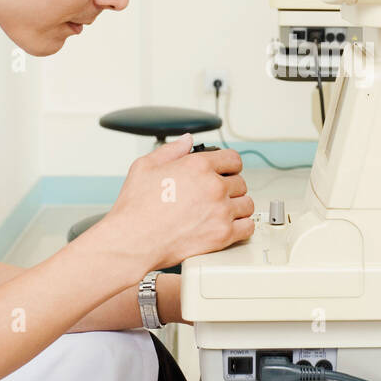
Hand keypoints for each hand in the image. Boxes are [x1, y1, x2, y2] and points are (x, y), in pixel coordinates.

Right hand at [84, 133, 254, 278]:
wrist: (132, 241)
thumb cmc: (135, 208)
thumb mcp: (145, 166)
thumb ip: (171, 150)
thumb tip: (188, 140)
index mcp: (198, 166)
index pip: (233, 159)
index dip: (229, 165)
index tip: (226, 172)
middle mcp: (213, 186)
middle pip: (240, 182)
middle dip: (230, 187)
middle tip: (217, 195)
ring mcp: (220, 211)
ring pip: (246, 204)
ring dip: (238, 207)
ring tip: (225, 211)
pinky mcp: (222, 235)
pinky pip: (248, 228)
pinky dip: (242, 227)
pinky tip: (232, 226)